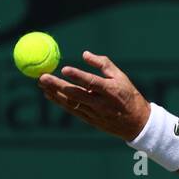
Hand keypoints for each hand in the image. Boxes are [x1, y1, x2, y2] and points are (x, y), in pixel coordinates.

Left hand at [37, 50, 152, 140]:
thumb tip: (84, 54)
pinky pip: (72, 110)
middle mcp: (101, 104)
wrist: (137, 124)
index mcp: (111, 91)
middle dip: (57, 85)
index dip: (78, 76)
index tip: (64, 69)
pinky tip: (50, 94)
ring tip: (41, 84)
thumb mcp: (121, 76)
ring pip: (71, 103)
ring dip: (54, 93)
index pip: (92, 82)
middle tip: (42, 77)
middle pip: (76, 94)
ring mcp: (95, 114)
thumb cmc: (128, 95)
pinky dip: (60, 102)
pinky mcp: (90, 121)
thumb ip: (103, 64)